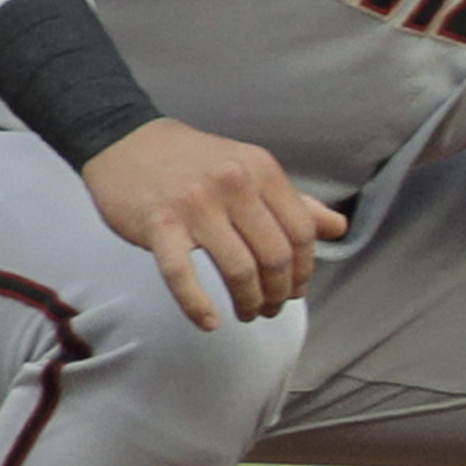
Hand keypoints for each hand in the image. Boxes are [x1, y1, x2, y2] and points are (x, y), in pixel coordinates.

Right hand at [81, 117, 346, 331]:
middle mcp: (234, 184)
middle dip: (279, 293)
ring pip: (239, 270)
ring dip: (249, 302)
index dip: (305, 269)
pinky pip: (183, 274)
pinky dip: (198, 305)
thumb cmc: (194, 162)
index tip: (296, 288)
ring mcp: (195, 205)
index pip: (302, 232)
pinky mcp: (158, 225)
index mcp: (262, 171)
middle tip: (271, 308)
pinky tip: (210, 322)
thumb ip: (295, 202)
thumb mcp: (251, 170)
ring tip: (247, 313)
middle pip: (275, 256)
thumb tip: (338, 228)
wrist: (126, 142)